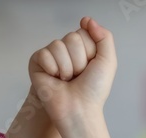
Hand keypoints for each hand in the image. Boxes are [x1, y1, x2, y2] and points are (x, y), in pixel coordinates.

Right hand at [29, 17, 116, 131]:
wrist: (79, 108)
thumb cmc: (93, 90)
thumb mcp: (108, 61)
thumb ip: (104, 37)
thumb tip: (87, 19)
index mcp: (82, 48)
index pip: (84, 33)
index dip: (90, 51)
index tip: (91, 67)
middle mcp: (66, 50)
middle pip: (72, 37)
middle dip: (79, 60)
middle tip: (78, 75)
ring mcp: (51, 55)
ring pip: (58, 45)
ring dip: (67, 67)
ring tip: (67, 79)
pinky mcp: (37, 62)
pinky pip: (45, 54)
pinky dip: (53, 69)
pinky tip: (54, 79)